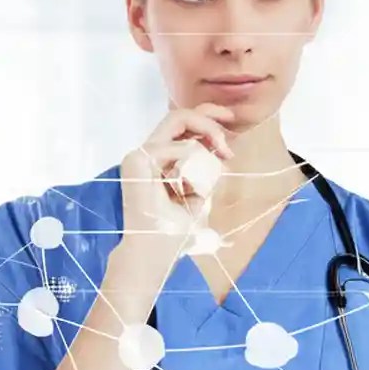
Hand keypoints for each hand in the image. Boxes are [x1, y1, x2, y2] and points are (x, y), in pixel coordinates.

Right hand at [119, 104, 235, 248]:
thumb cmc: (172, 233)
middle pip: (178, 115)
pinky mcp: (138, 162)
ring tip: (222, 154)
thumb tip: (221, 154)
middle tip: (230, 122)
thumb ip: (205, 174)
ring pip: (178, 121)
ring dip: (207, 134)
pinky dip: (193, 160)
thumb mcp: (198, 198)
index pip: (180, 126)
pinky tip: (193, 183)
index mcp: (158, 161)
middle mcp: (147, 154)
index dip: (206, 119)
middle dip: (209, 114)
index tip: (229, 123)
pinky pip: (176, 148)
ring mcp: (140, 156)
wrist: (152, 255)